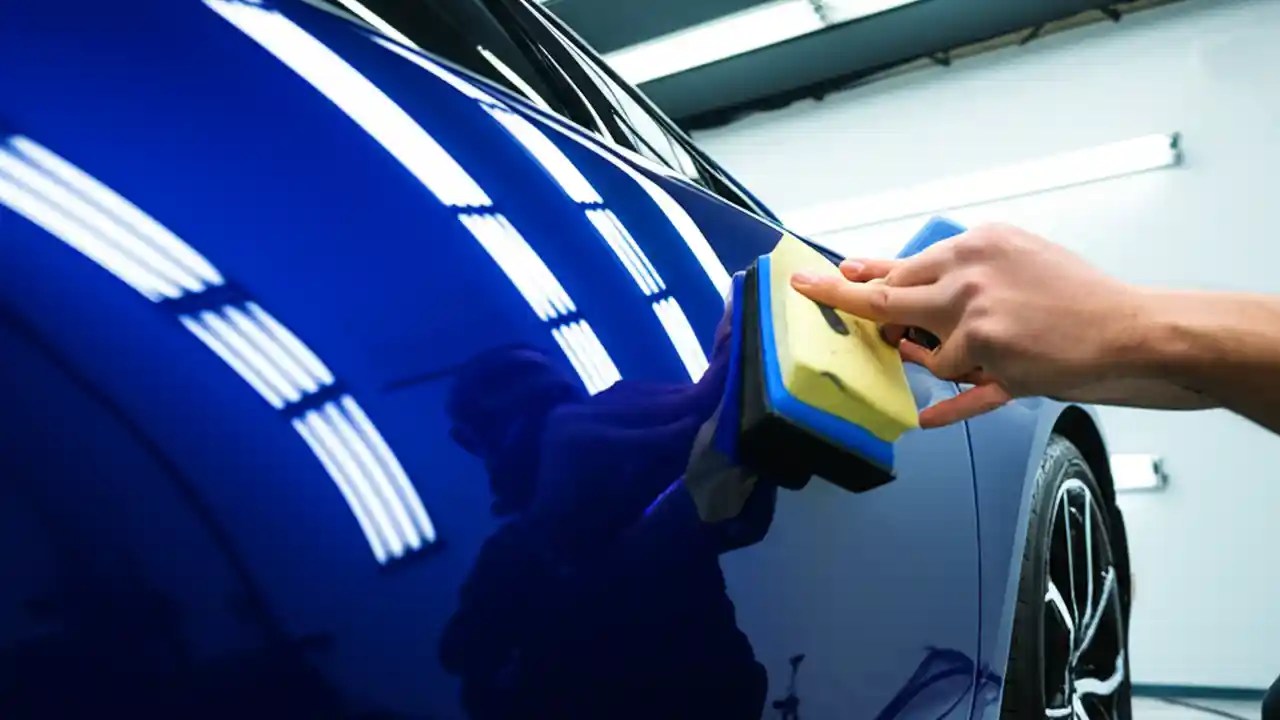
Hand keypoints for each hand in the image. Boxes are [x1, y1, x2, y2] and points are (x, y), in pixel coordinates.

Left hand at [791, 224, 1145, 426]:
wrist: (1131, 327)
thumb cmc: (1076, 295)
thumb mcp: (1016, 257)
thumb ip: (959, 268)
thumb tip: (896, 276)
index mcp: (975, 247)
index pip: (903, 266)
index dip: (861, 277)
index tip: (821, 276)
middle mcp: (970, 277)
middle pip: (890, 299)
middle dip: (849, 303)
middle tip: (808, 292)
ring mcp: (978, 319)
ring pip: (927, 352)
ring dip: (945, 360)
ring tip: (993, 350)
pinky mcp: (994, 359)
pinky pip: (956, 390)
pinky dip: (944, 409)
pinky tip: (927, 418)